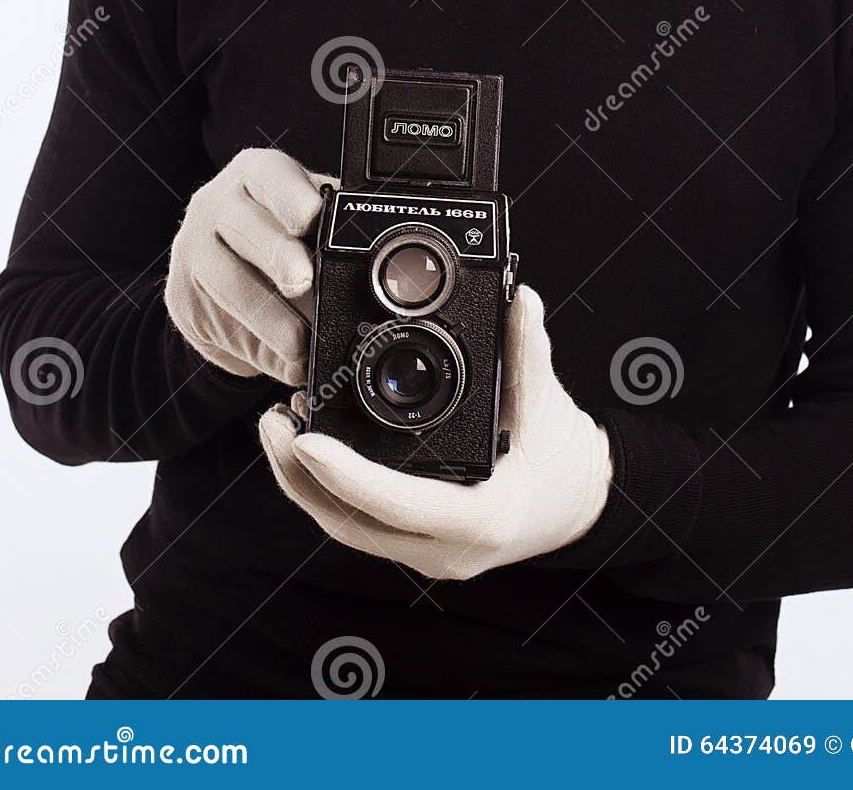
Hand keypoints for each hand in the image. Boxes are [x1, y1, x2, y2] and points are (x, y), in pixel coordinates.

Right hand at [165, 148, 337, 383]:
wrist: (220, 264)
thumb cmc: (279, 233)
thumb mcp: (307, 217)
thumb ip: (332, 229)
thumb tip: (376, 268)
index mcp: (256, 174)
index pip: (271, 175)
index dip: (292, 197)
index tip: (312, 218)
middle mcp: (216, 204)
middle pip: (244, 227)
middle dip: (278, 257)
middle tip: (302, 282)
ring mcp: (192, 249)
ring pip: (228, 282)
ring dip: (269, 318)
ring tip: (300, 343)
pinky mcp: (180, 296)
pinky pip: (217, 322)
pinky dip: (254, 345)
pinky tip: (280, 356)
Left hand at [257, 282, 612, 579]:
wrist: (580, 502)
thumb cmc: (564, 458)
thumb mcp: (549, 404)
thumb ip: (530, 352)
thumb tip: (523, 299)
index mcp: (481, 517)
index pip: (398, 503)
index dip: (346, 476)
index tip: (305, 439)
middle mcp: (447, 548)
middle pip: (352, 524)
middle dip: (301, 476)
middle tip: (272, 421)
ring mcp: (428, 552)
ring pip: (346, 528)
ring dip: (304, 483)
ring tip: (277, 428)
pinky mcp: (415, 543)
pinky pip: (358, 524)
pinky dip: (326, 490)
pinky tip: (305, 451)